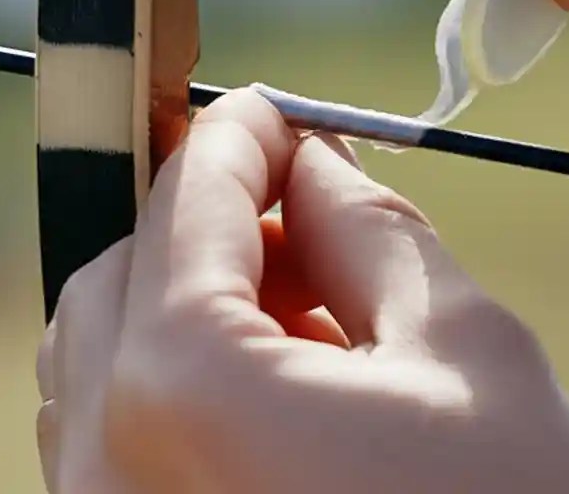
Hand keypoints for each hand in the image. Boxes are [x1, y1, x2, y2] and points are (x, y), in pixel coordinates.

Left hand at [35, 88, 568, 493]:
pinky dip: (172, 379)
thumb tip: (317, 161)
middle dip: (207, 220)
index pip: (191, 204)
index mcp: (185, 391)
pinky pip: (111, 435)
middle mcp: (108, 467)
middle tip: (308, 210)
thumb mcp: (469, 355)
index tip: (278, 110)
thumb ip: (372, 233)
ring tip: (305, 305)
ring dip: (186, 297)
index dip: (242, 136)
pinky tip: (273, 385)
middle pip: (121, 272)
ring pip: (100, 354)